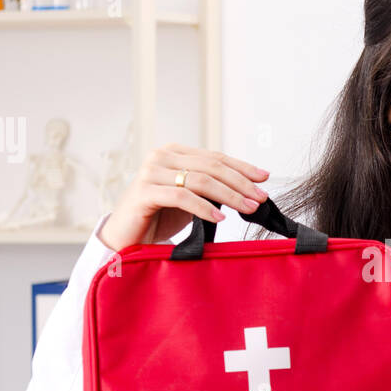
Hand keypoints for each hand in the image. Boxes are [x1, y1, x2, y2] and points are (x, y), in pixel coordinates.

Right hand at [98, 143, 270, 250]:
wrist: (126, 237)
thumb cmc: (159, 217)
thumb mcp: (190, 198)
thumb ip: (210, 188)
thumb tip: (247, 189)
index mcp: (175, 153)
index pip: (215, 157)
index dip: (242, 167)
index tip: (264, 178)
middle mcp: (162, 157)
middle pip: (211, 166)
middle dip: (241, 182)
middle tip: (260, 198)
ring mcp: (151, 172)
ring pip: (200, 180)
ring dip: (229, 195)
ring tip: (247, 208)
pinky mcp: (144, 192)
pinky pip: (182, 197)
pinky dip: (204, 207)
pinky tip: (221, 217)